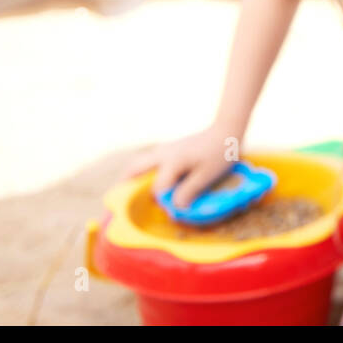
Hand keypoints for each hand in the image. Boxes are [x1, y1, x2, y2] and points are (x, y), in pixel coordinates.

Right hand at [121, 123, 238, 209]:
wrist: (225, 131)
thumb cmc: (219, 153)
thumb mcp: (207, 175)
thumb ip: (190, 191)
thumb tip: (174, 208)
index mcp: (172, 162)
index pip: (158, 188)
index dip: (163, 202)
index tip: (171, 211)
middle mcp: (162, 154)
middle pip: (133, 169)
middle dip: (124, 185)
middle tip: (117, 201)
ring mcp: (163, 149)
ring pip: (138, 163)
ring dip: (130, 177)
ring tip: (125, 193)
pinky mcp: (167, 149)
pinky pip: (147, 161)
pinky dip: (140, 171)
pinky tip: (145, 182)